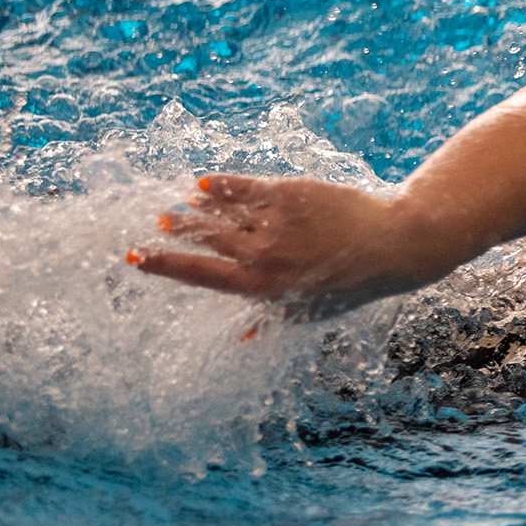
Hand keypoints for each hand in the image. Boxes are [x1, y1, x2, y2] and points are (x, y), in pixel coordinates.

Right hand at [128, 175, 427, 310]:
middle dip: (177, 229)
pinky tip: (204, 184)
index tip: (135, 257)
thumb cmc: (350, 283)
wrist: (391, 242)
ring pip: (220, 211)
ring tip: (179, 205)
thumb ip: (269, 322)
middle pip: (204, 238)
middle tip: (159, 223)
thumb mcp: (309, 313)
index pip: (198, 275)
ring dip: (196, 208)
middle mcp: (262, 254)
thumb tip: (241, 341)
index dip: (163, 265)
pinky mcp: (288, 193)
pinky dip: (221, 186)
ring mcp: (274, 221)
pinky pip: (244, 187)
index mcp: (262, 287)